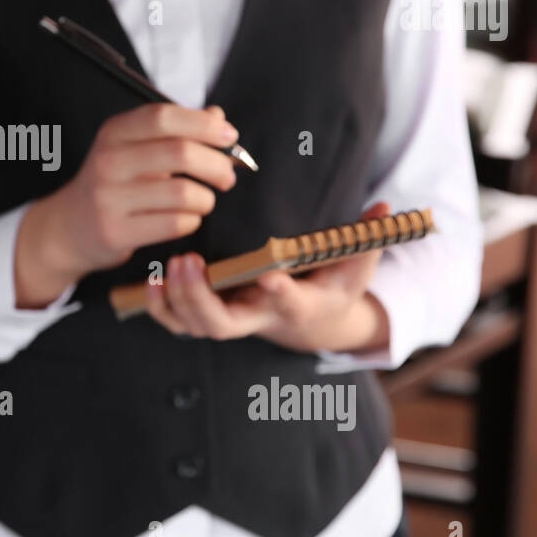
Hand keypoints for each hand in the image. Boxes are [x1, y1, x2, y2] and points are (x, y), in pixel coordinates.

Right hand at [14, 104, 238, 307]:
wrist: (67, 227)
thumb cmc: (113, 184)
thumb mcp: (133, 148)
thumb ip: (175, 131)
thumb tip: (218, 116)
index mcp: (115, 132)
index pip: (163, 117)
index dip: (203, 124)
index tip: (229, 136)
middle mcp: (108, 161)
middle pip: (179, 153)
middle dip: (216, 164)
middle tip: (227, 176)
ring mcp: (109, 198)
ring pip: (182, 193)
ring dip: (206, 199)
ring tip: (204, 201)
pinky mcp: (115, 232)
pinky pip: (174, 224)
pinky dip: (192, 221)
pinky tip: (187, 219)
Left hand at [146, 202, 391, 352]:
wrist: (311, 319)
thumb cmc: (332, 284)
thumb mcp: (355, 263)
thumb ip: (365, 237)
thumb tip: (385, 210)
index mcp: (299, 305)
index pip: (289, 304)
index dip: (280, 295)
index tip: (270, 277)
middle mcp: (259, 318)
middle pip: (223, 325)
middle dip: (201, 299)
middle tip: (188, 263)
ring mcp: (232, 318)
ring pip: (195, 326)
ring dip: (176, 301)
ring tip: (167, 267)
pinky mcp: (211, 313)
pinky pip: (179, 321)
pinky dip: (161, 307)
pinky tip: (151, 280)